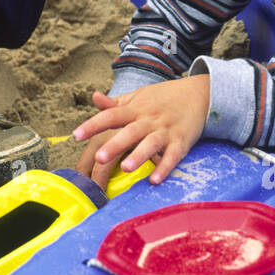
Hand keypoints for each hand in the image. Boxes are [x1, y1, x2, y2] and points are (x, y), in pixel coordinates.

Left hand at [72, 76, 210, 186]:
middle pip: (129, 132)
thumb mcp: (138, 97)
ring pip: (151, 144)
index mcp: (135, 109)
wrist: (199, 94)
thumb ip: (115, 103)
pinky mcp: (181, 142)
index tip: (76, 135)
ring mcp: (165, 131)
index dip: (93, 124)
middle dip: (114, 145)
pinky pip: (173, 157)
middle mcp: (149, 120)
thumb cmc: (163, 98)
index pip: (111, 115)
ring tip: (126, 169)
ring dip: (139, 156)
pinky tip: (154, 180)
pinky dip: (165, 168)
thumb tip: (93, 97)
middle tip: (98, 157)